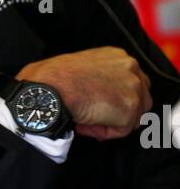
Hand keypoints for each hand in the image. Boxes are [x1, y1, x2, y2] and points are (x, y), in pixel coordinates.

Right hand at [16, 46, 150, 139]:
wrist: (49, 87)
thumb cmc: (52, 79)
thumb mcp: (78, 67)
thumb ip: (94, 78)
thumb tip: (91, 97)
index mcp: (116, 56)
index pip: (130, 82)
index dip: (115, 99)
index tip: (98, 107)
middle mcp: (130, 67)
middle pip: (140, 98)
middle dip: (119, 112)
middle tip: (95, 118)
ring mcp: (133, 86)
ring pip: (132, 116)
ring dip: (111, 123)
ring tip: (87, 120)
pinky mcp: (130, 107)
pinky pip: (122, 130)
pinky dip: (104, 132)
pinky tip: (85, 123)